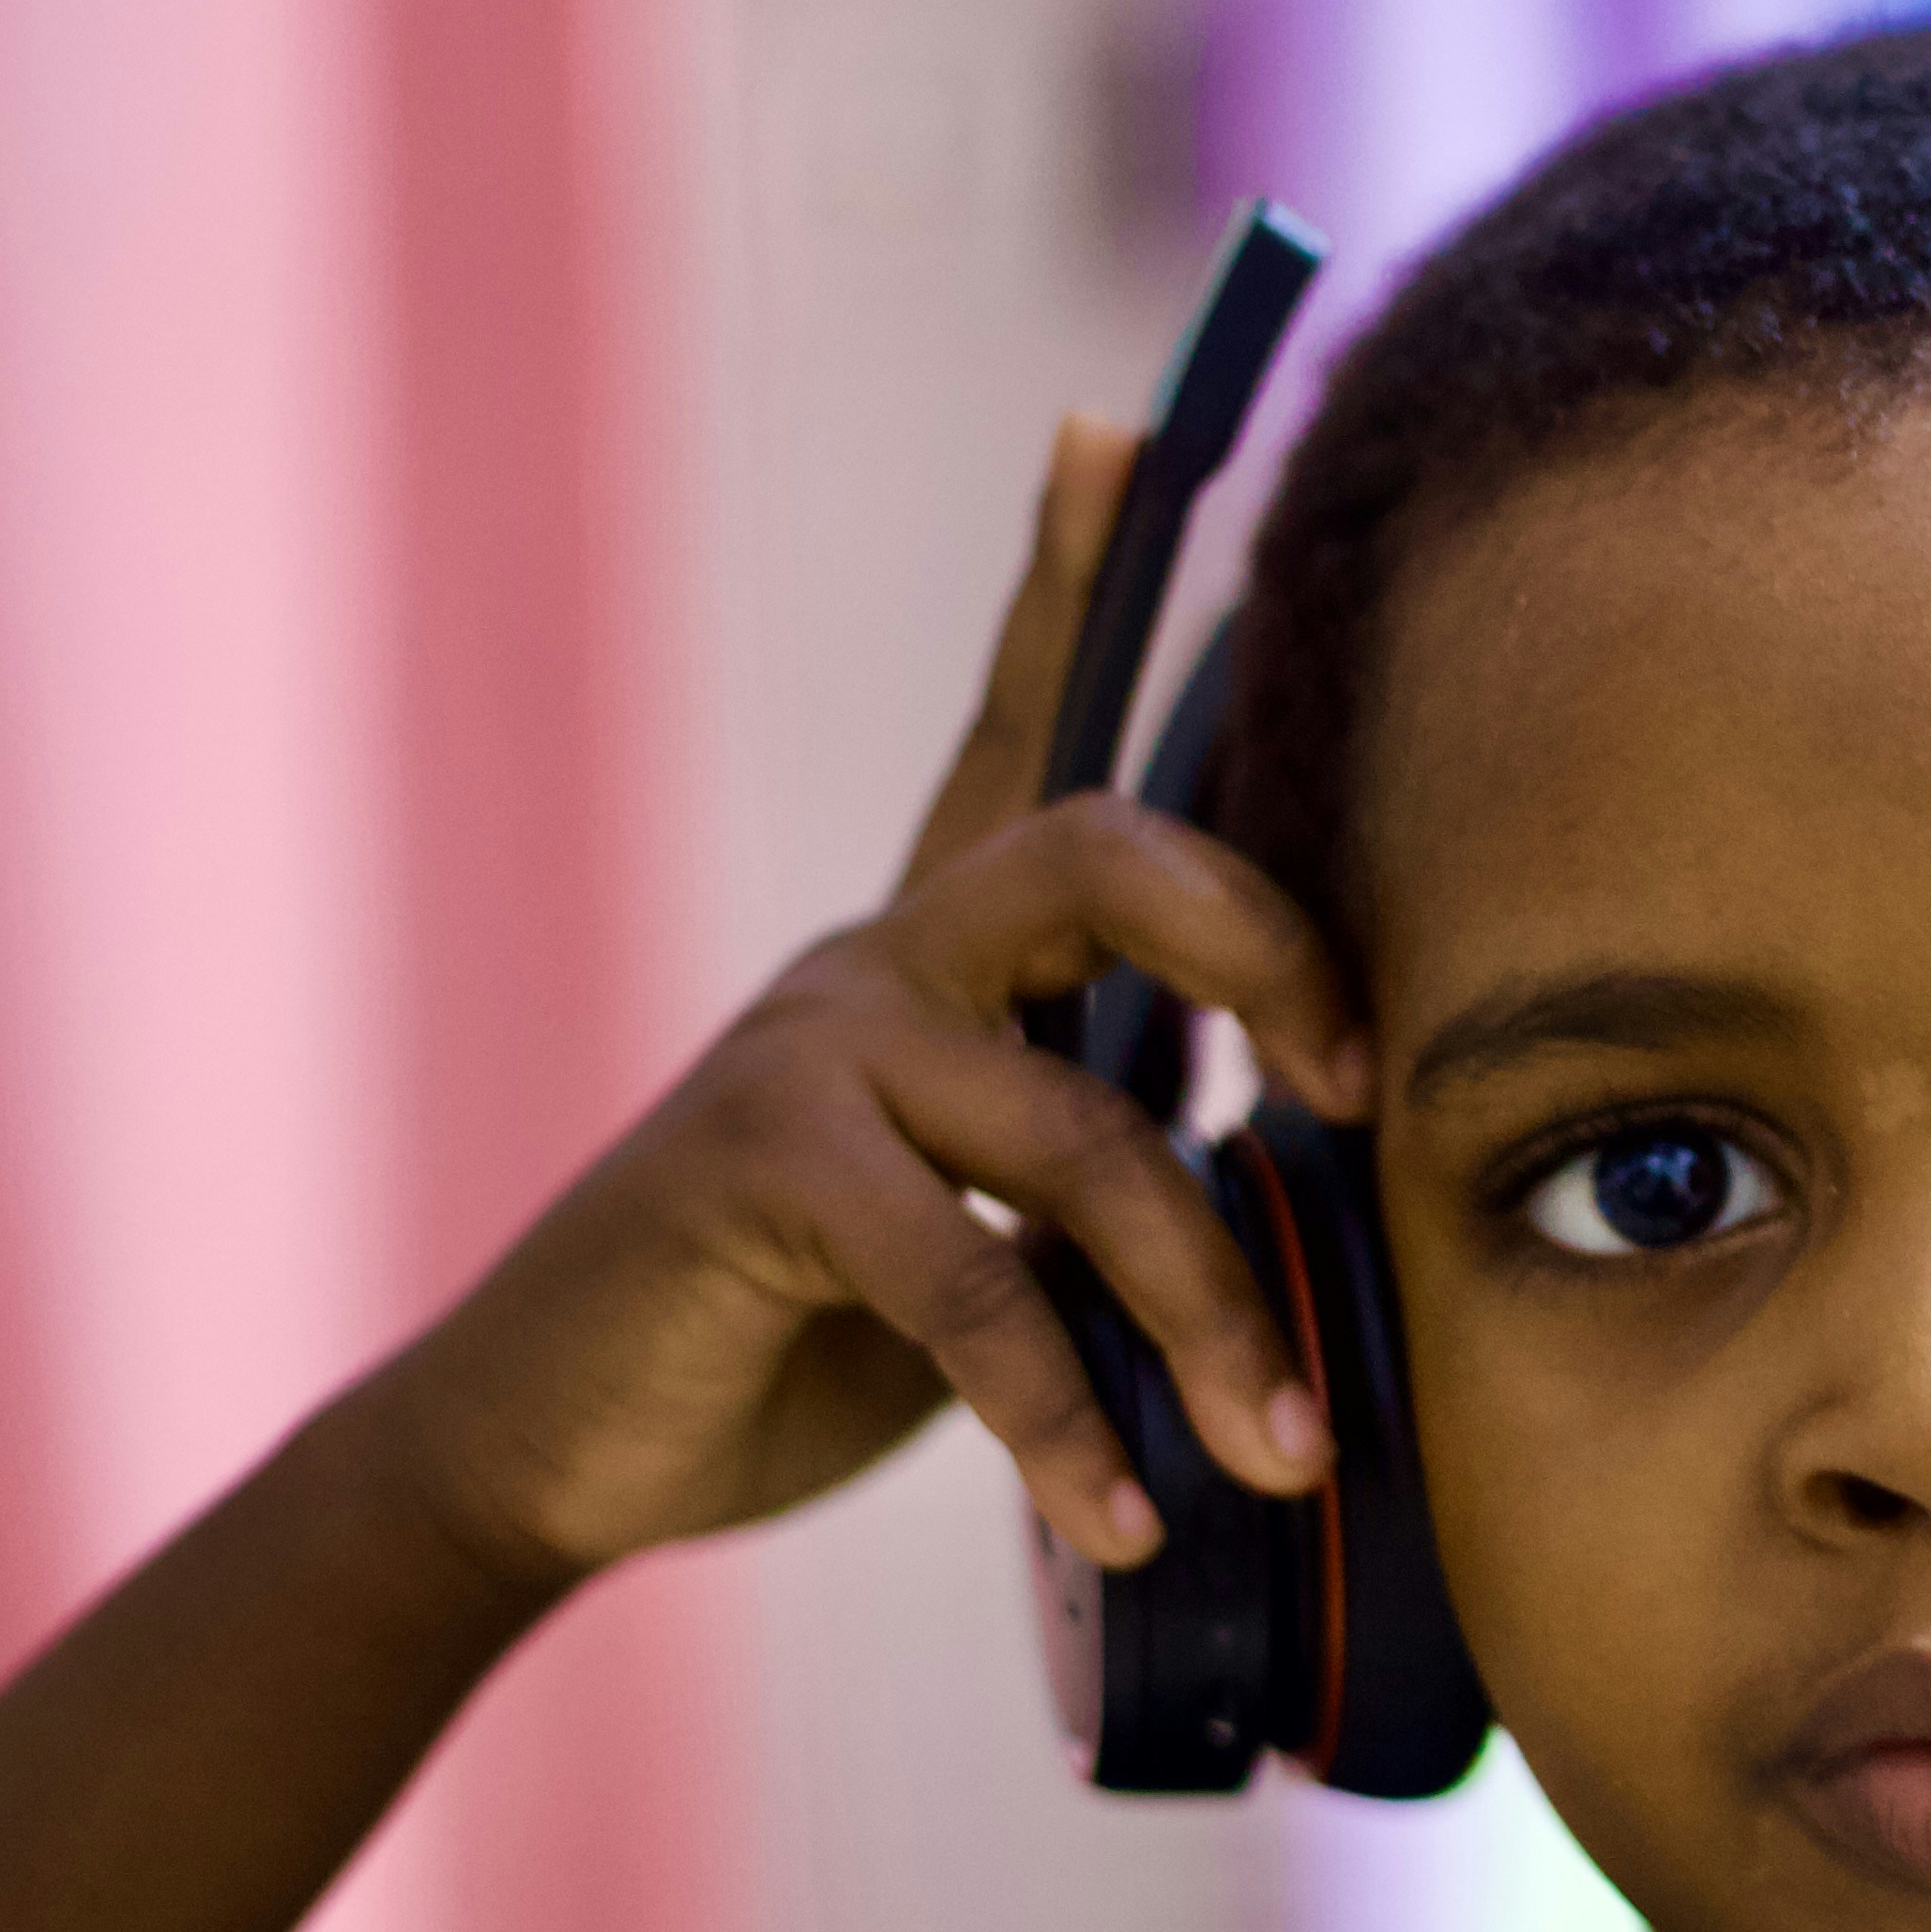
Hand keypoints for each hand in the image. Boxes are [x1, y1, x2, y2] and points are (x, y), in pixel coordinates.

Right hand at [368, 419, 1371, 1591]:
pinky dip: (1066, 1411)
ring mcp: (816, 1050)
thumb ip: (1113, 1165)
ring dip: (1207, 1302)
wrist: (572, 1446)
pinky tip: (1120, 1509)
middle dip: (1263, 941)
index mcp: (950, 956)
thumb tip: (1301, 1187)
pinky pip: (972, 1276)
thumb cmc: (809, 1336)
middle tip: (1358, 1081)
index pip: (1027, 726)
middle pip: (1101, 848)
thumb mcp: (995, 1226)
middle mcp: (886, 961)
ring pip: (1084, 1120)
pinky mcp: (758, 1169)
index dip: (1074, 570)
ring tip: (1282, 1447)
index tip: (1129, 422)